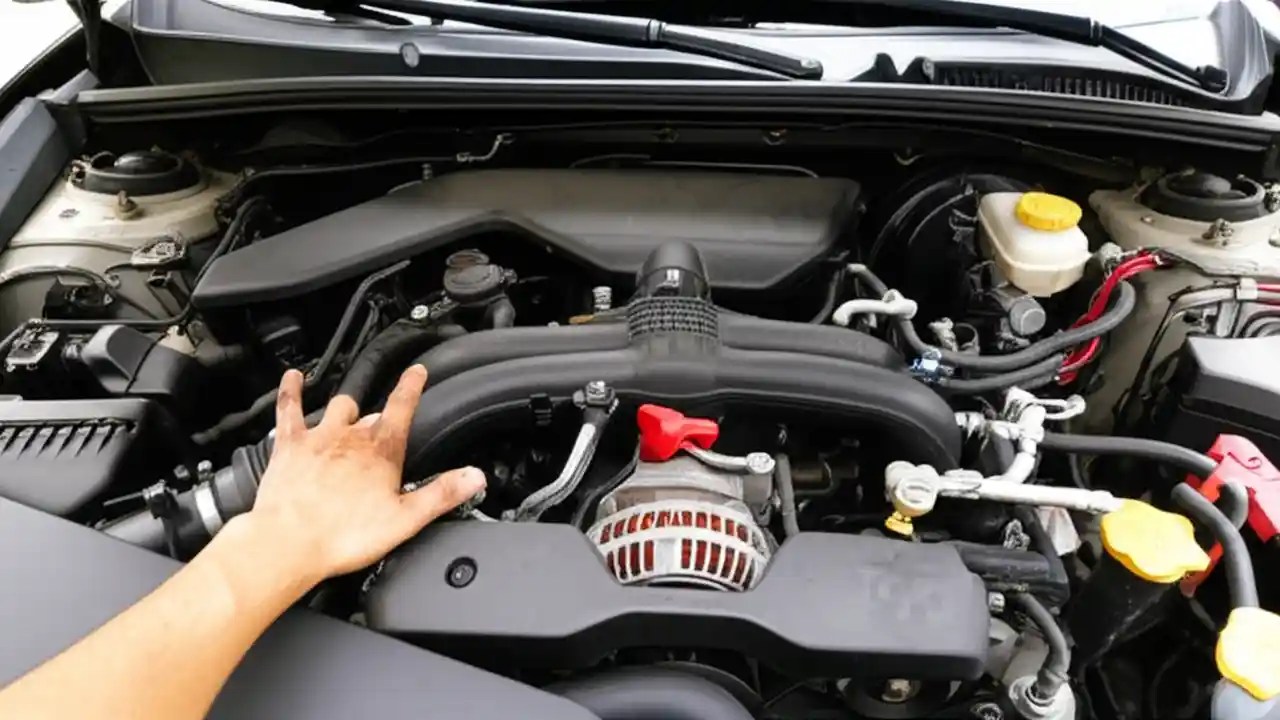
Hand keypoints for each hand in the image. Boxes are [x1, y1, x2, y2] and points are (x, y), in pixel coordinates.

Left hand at [237, 365, 485, 582]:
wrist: (289, 542)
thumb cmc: (344, 536)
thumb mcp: (405, 519)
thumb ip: (442, 494)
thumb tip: (474, 476)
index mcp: (382, 450)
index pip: (403, 405)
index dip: (412, 385)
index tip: (417, 371)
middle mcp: (351, 435)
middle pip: (372, 414)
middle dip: (379, 419)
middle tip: (384, 433)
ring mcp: (318, 437)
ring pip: (338, 407)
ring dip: (346, 409)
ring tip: (350, 410)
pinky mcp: (289, 445)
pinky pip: (289, 408)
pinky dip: (292, 390)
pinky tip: (294, 378)